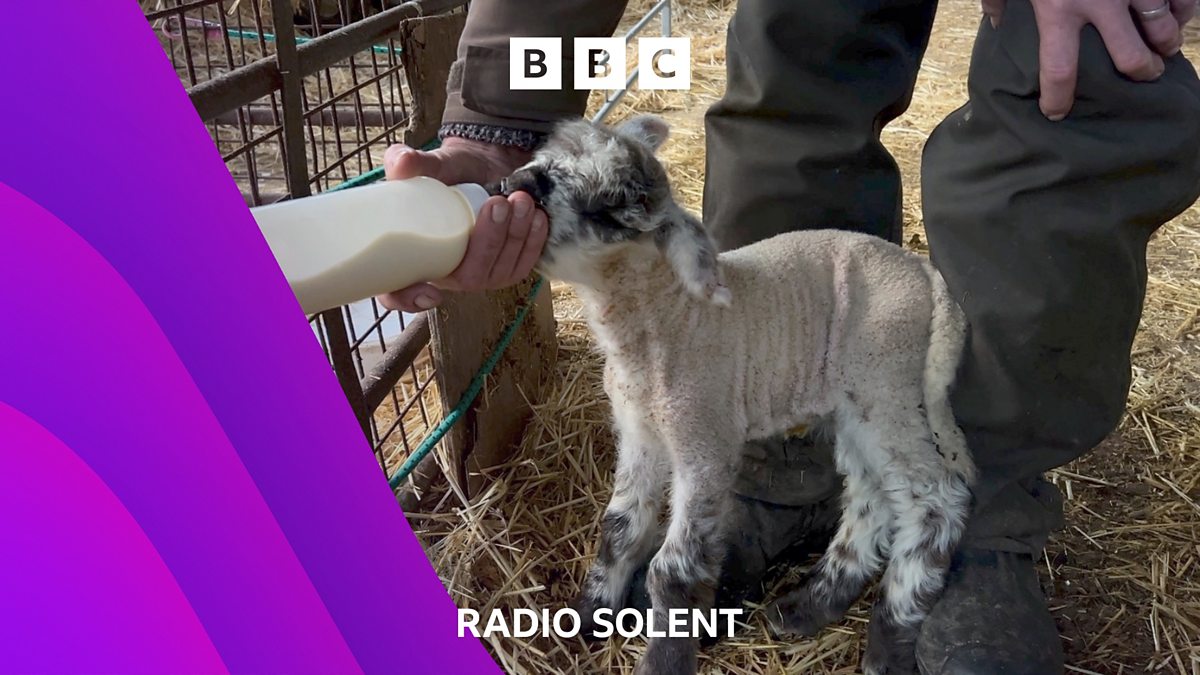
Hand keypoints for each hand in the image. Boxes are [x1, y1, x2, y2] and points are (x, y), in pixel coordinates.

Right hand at [376, 137, 547, 312]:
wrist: (485, 167)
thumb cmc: (452, 173)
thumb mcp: (431, 165)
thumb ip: (410, 162)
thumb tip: (402, 162)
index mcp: (416, 256)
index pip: (399, 291)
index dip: (408, 299)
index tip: (429, 293)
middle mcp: (447, 273)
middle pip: (468, 277)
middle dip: (488, 241)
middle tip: (498, 203)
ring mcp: (480, 275)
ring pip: (499, 271)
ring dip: (515, 236)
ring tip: (520, 199)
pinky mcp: (507, 270)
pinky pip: (522, 265)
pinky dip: (533, 241)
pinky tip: (537, 216)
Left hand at [983, 0, 1195, 119]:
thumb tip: (995, 22)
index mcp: (1059, 8)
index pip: (1059, 70)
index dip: (1059, 98)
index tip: (1058, 112)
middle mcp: (1102, 1)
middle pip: (1131, 58)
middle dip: (1141, 72)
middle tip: (1142, 75)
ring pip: (1165, 27)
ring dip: (1167, 42)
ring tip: (1163, 47)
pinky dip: (1185, 6)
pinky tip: (1179, 12)